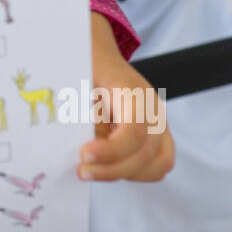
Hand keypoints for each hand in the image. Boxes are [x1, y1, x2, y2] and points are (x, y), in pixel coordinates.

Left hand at [81, 14, 174, 181]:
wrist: (99, 57)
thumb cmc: (86, 67)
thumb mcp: (78, 82)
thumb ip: (79, 111)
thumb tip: (72, 144)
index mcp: (135, 91)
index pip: (136, 129)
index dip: (112, 150)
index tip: (84, 155)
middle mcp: (154, 109)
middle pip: (147, 152)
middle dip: (113, 169)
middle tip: (82, 171)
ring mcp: (160, 124)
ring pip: (157, 164)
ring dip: (123, 174)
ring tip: (92, 171)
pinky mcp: (157, 138)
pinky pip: (156, 166)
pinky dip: (132, 173)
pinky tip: (107, 168)